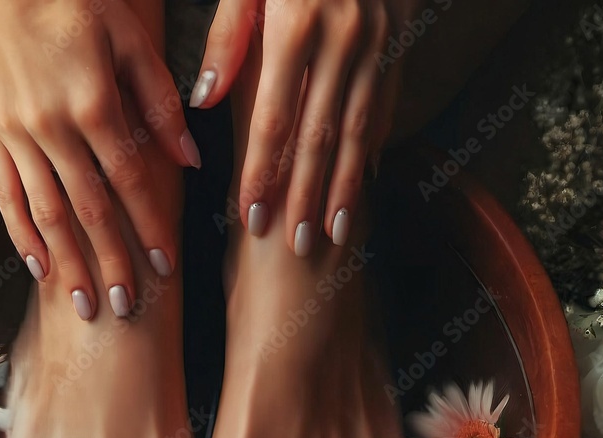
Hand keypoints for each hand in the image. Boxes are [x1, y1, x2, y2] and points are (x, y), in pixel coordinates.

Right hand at [0, 0, 199, 317]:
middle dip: (111, 263)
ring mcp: (14, 134)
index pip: (130, 181)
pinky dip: (22, 236)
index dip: (150, 226)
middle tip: (128, 308)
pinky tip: (40, 269)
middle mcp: (51, 127)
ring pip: (46, 214)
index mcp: (93, 102)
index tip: (166, 266)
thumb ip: (159, 99)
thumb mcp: (125, 35)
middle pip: (89, 210)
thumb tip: (189, 158)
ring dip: (69, 265)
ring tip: (85, 306)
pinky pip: (6, 196)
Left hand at [191, 0, 397, 253]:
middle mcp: (343, 38)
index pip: (274, 119)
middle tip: (297, 247)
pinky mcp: (397, 42)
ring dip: (345, 187)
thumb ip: (226, 41)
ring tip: (335, 233)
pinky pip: (385, 106)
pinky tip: (361, 185)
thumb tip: (204, 101)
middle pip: (319, 136)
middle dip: (307, 196)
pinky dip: (371, 149)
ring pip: (359, 130)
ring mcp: (377, 42)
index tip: (252, 219)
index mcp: (296, 25)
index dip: (262, 174)